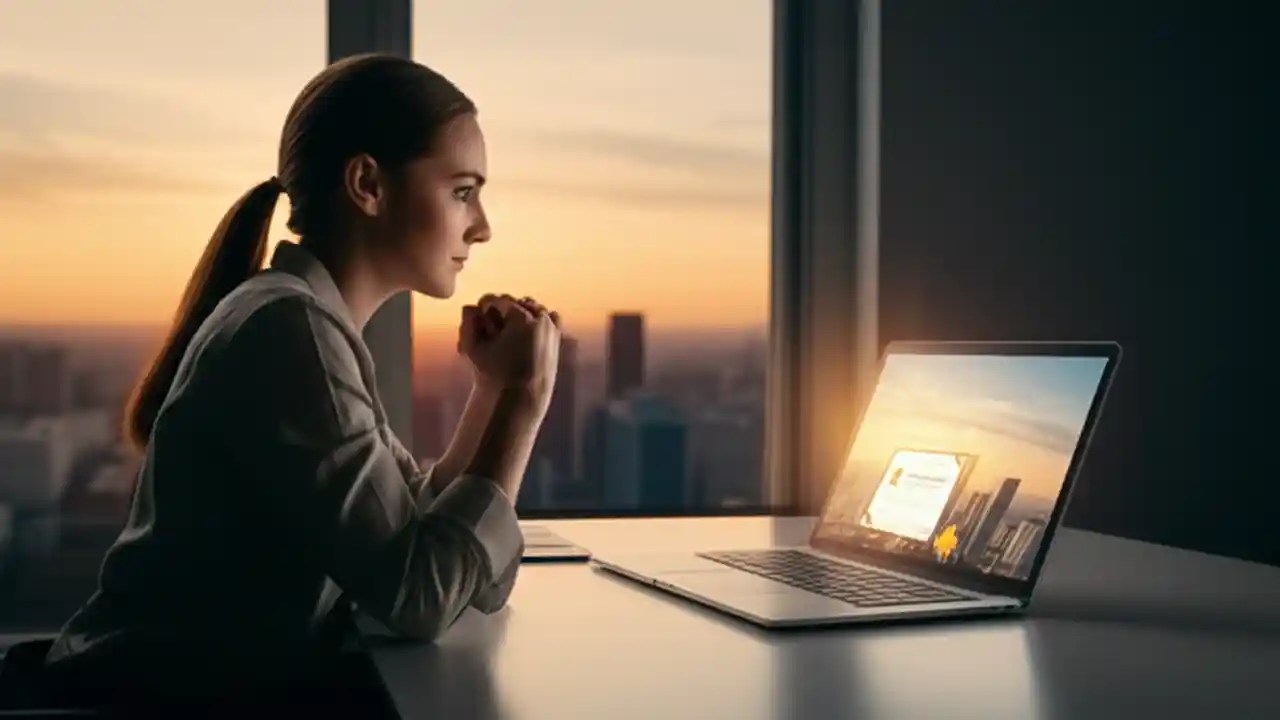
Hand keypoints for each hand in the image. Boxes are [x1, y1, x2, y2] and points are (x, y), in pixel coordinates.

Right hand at [458, 293, 561, 409]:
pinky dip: (538, 319)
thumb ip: (467, 323)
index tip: (478, 315)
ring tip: (507, 327)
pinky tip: (525, 331)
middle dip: (502, 309)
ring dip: (519, 312)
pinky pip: (548, 317)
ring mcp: (552, 327)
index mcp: (520, 317)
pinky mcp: (558, 338)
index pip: (497, 299)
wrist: (520, 398)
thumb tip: (470, 306)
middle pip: (516, 302)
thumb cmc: (492, 374)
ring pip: (533, 307)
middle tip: (491, 322)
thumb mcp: (473, 349)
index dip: (484, 305)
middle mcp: (540, 319)